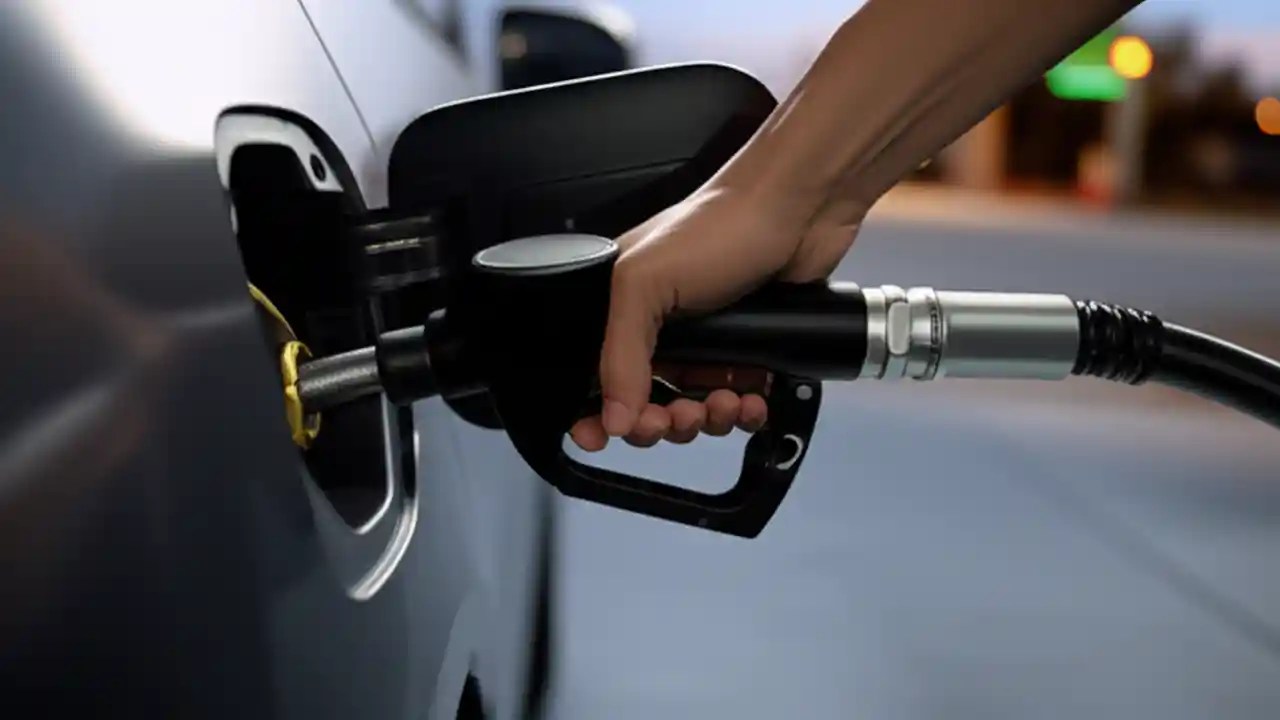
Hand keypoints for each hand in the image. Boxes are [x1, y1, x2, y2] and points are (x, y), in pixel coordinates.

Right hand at [569, 179, 865, 451]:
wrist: (799, 211)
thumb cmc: (718, 227)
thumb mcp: (645, 284)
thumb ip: (621, 355)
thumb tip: (613, 420)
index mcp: (621, 308)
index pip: (592, 376)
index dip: (593, 412)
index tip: (598, 437)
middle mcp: (659, 328)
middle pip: (643, 404)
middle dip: (660, 421)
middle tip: (678, 418)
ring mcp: (705, 342)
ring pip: (692, 411)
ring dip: (708, 420)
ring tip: (724, 402)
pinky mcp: (747, 352)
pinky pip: (736, 403)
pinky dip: (743, 411)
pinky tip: (752, 401)